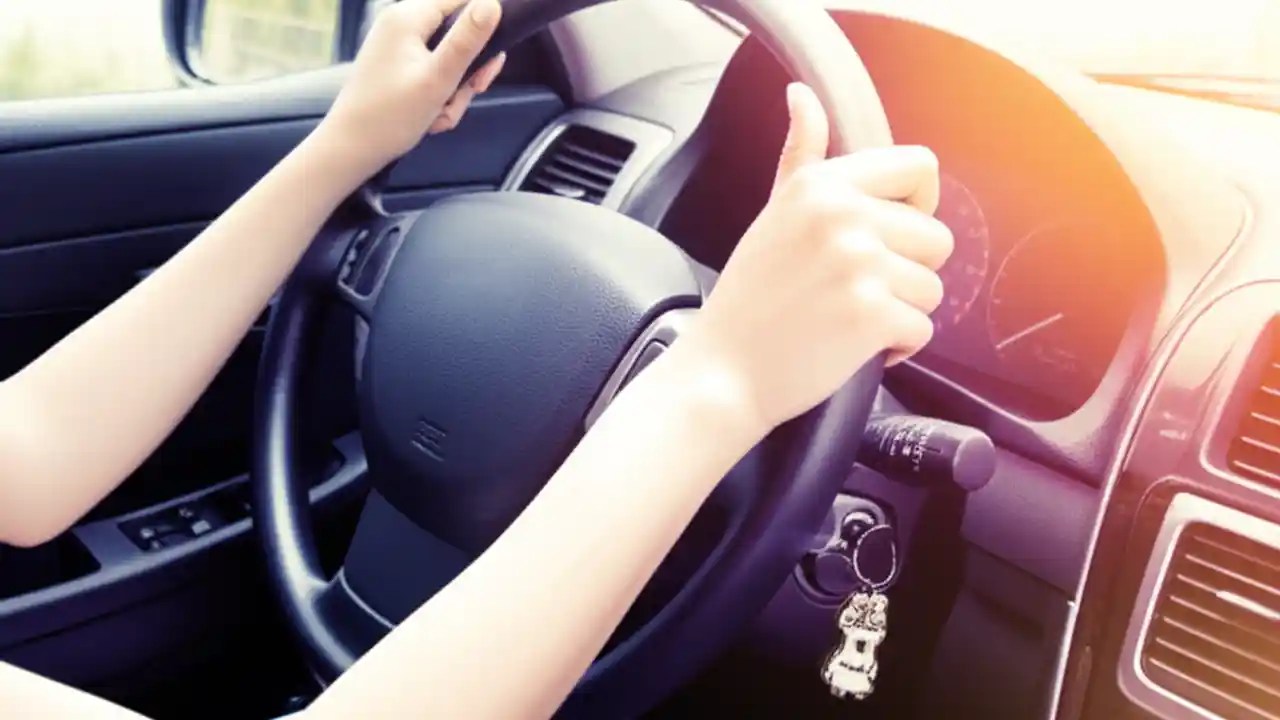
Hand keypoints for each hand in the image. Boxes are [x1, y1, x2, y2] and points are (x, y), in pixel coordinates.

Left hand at [322, 0, 506, 171]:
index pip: (463, 1)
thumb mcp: (438, 78)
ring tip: (440, 113)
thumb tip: (493, 3)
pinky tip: (430, 117)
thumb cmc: (391, 116)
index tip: (490, 62)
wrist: (350, 149)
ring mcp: (397, 46)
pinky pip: (432, 74)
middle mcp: (400, 23)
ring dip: (454, 90)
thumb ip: (467, 40)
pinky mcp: (396, 66)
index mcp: (408, 16)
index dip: (484, 27)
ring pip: (448, 59)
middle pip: (458, 33)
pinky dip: (438, 96)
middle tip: (471, 92)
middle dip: (468, 69)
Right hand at [676, 83, 953, 430]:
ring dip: (900, 312)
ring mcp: (859, 264)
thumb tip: (804, 97)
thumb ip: (802, 156)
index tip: (888, 235)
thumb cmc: (749, 299)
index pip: (920, 168)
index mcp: (822, 184)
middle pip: (936, 237)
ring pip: (933, 288)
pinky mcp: (871, 314)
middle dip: (906, 272)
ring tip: (848, 318)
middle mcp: (843, 215)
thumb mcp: (773, 213)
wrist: (723, 372)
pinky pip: (922, 329)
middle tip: (853, 290)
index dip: (916, 207)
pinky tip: (852, 346)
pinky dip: (896, 347)